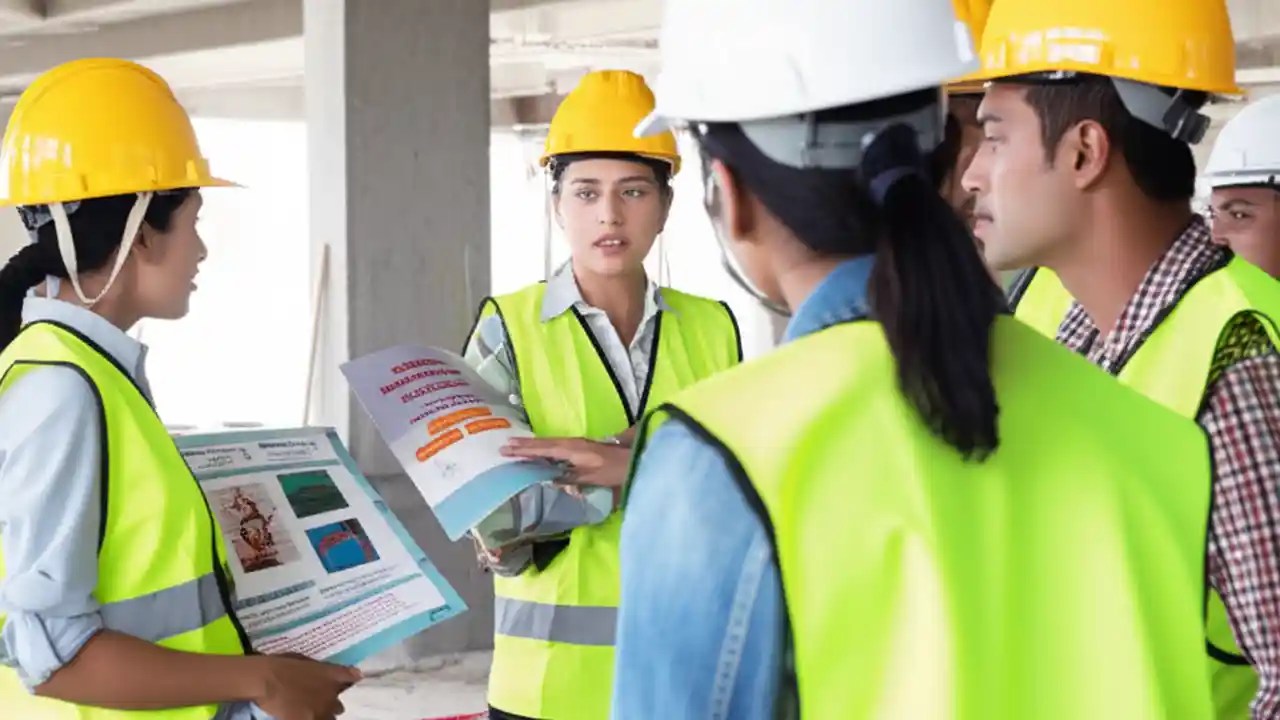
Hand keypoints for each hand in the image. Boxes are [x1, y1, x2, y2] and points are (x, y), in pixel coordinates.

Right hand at [250, 654, 361, 719]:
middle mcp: (331, 693)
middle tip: (318, 703)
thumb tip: (329, 672)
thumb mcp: (306, 661)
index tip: (351, 680)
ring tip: (310, 712)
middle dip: (331, 705)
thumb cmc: (282, 665)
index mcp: (331, 674)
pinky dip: (310, 719)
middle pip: (340, 706)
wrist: (267, 679)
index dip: (352, 679)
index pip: (352, 676)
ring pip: (330, 718)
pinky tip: (300, 716)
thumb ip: (322, 669)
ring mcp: (321, 710)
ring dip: (323, 716)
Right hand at [501, 437, 632, 488]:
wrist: (633, 459)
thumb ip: (570, 478)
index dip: (525, 450)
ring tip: (515, 446)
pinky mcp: (580, 447)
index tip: (507, 449)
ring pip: (549, 443)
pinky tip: (539, 451)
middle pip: (543, 443)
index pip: (543, 449)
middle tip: (504, 446)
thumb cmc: (614, 471)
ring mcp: (576, 444)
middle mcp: (572, 443)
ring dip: (532, 444)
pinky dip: (543, 447)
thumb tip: (547, 479)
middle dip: (524, 445)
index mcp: (572, 449)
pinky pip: (556, 445)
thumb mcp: (592, 478)